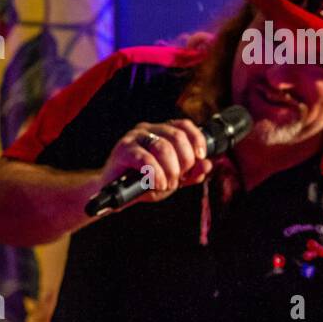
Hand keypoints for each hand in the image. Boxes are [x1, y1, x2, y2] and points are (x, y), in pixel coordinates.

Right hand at [97, 120, 214, 205]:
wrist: (113, 196)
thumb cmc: (142, 184)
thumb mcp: (172, 180)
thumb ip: (191, 174)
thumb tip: (208, 165)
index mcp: (160, 132)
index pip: (184, 125)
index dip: (197, 140)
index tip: (200, 158)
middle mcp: (148, 130)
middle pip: (177, 136)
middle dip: (184, 161)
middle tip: (179, 179)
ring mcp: (134, 138)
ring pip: (163, 146)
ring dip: (171, 169)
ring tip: (167, 185)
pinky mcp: (123, 150)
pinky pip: (146, 159)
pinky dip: (156, 174)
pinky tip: (158, 184)